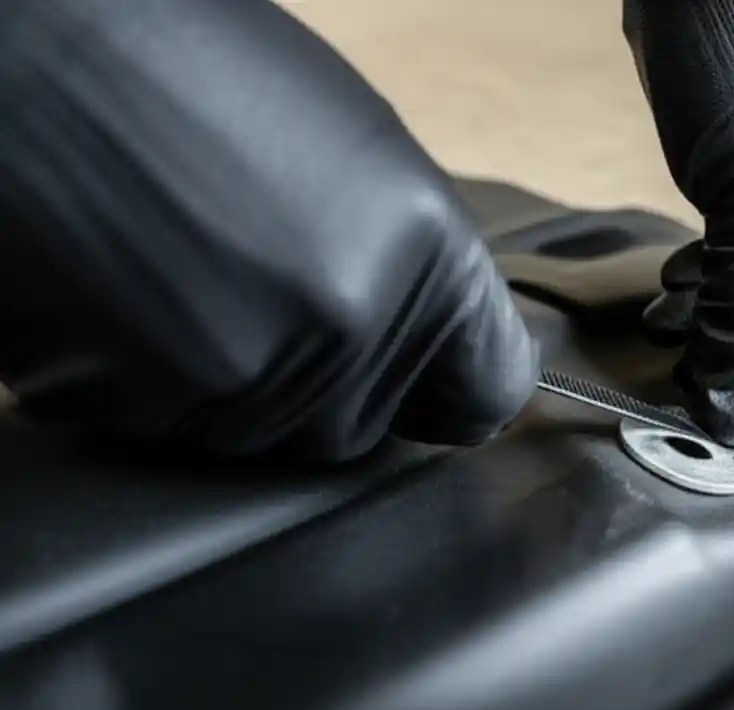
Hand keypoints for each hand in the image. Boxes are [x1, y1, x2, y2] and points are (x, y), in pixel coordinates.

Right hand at [0, 0, 537, 459]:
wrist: (25, 46)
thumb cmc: (188, 65)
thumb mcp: (355, 147)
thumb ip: (416, 268)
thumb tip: (446, 353)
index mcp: (418, 244)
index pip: (487, 389)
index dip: (458, 388)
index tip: (441, 385)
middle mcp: (343, 319)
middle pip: (360, 427)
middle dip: (323, 378)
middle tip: (259, 277)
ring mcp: (234, 370)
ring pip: (261, 438)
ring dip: (230, 379)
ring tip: (178, 265)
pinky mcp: (128, 401)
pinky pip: (166, 431)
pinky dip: (147, 382)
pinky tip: (123, 292)